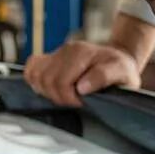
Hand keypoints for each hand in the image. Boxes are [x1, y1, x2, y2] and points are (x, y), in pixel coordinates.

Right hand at [24, 41, 140, 106]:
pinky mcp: (51, 58)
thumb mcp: (122, 73)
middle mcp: (66, 50)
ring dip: (47, 91)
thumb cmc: (120, 69)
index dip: (70, 99)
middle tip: (75, 101)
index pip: (61, 83)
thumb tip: (81, 87)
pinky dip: (35, 80)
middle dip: (59, 97)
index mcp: (81, 53)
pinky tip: (49, 88)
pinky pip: (32, 67)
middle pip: (46, 81)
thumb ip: (103, 77)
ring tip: (65, 95)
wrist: (118, 58)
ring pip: (36, 76)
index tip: (83, 102)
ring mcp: (57, 54)